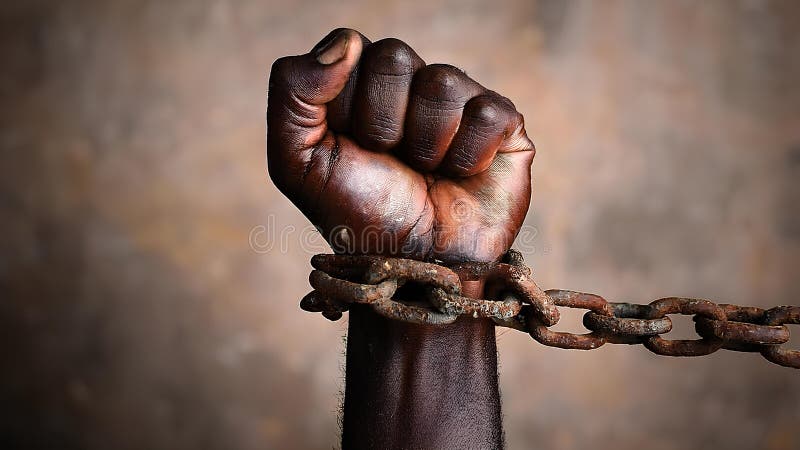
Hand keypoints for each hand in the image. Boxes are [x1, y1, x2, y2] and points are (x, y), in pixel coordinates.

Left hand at [267, 28, 534, 262]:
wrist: (412, 268)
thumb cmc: (356, 214)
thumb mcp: (296, 160)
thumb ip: (293, 89)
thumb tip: (346, 42)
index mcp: (361, 84)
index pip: (351, 48)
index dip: (347, 105)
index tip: (352, 146)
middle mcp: (412, 86)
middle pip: (394, 57)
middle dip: (382, 124)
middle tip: (390, 161)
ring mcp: (460, 103)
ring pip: (441, 83)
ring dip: (425, 144)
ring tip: (426, 174)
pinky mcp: (505, 127)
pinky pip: (489, 111)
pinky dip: (468, 156)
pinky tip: (461, 177)